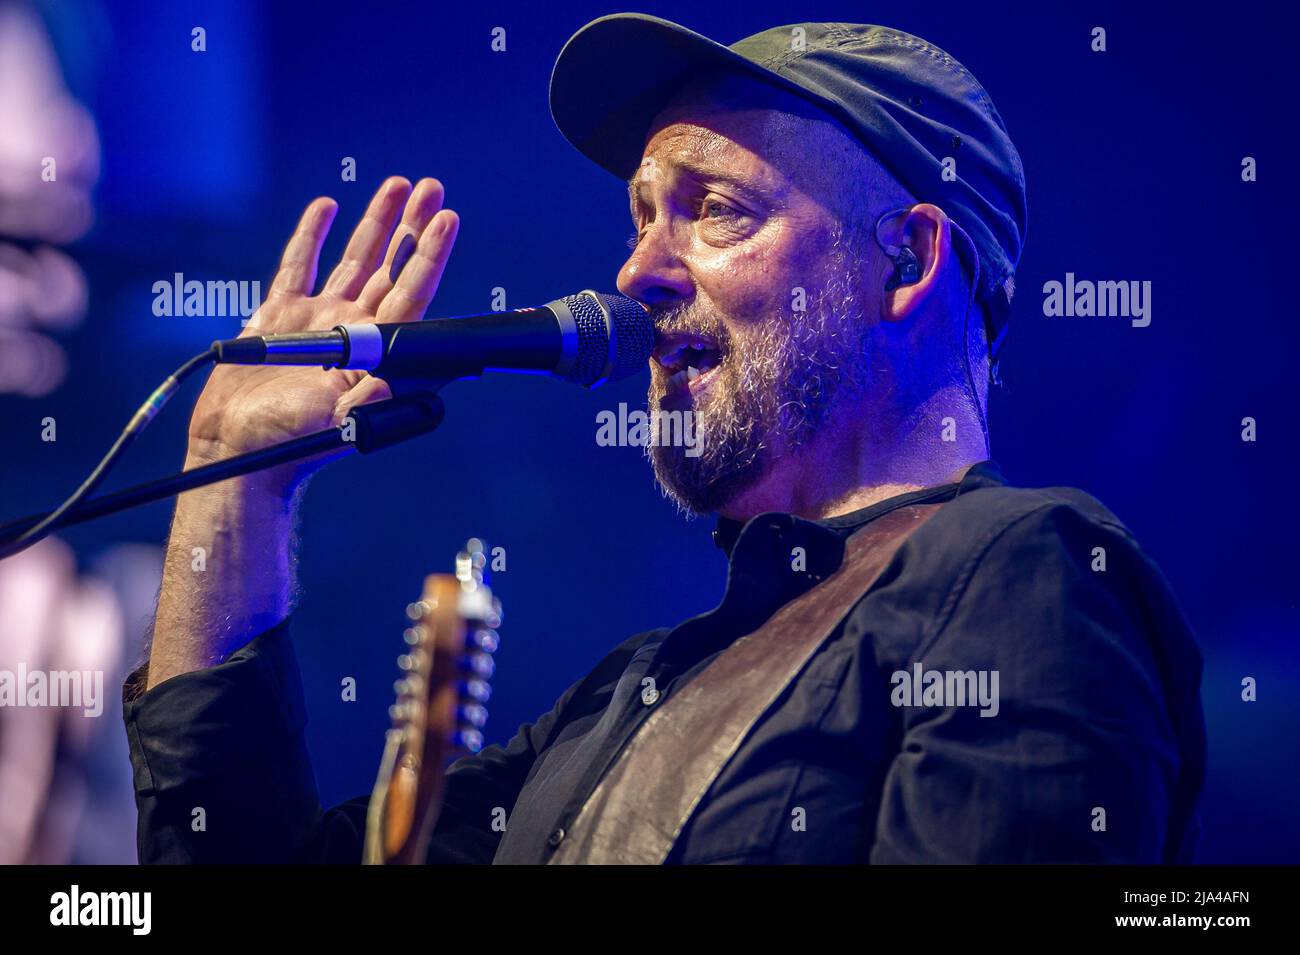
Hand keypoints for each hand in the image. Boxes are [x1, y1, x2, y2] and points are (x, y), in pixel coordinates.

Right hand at [185, 176, 458, 490]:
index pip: (412, 292)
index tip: (446, 219)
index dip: (430, 254)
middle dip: (411, 226)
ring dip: (376, 224)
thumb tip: (414, 376)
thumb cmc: (292, 445)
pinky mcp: (277, 317)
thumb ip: (377, 395)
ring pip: (355, 259)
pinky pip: (298, 266)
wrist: (237, 453)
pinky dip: (312, 235)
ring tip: (396, 185)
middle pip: (391, 266)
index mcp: (374, 350)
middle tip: (432, 187)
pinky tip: (328, 207)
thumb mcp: (343, 421)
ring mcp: (317, 319)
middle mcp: (352, 328)